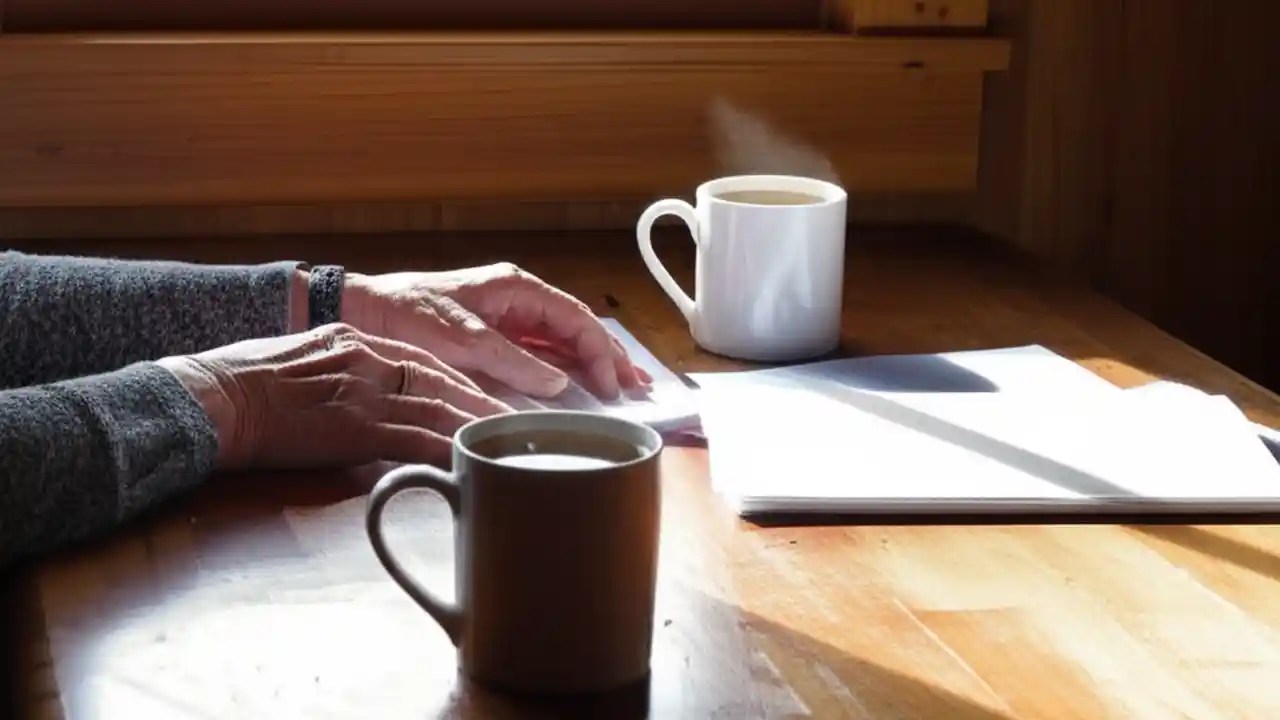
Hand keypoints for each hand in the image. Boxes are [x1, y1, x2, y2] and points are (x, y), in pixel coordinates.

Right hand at [157, 324, 511, 469]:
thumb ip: (334, 370)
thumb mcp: (296, 360)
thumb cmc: (237, 383)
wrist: (208, 396)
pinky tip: (470, 460)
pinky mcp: (357, 427)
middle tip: (518, 419)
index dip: (458, 381)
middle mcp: (368, 359)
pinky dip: (447, 449)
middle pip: (441, 381)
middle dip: (481, 402)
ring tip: (511, 441)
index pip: (421, 360)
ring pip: (439, 408)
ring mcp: (365, 392)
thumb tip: (352, 394)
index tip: (483, 396)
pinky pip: (416, 438)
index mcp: (353, 340)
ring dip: (478, 426)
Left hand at [339, 263, 650, 399]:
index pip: (575, 319)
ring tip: (622, 388)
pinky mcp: (493, 340)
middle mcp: (517, 301)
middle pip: (576, 329)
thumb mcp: (461, 338)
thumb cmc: (407, 313)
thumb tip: (558, 383)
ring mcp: (506, 320)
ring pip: (562, 343)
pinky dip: (563, 370)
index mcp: (516, 288)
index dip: (600, 352)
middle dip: (609, 357)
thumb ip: (512, 361)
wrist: (362, 312)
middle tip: (637, 388)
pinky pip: (538, 355)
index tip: (613, 386)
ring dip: (592, 365)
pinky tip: (578, 388)